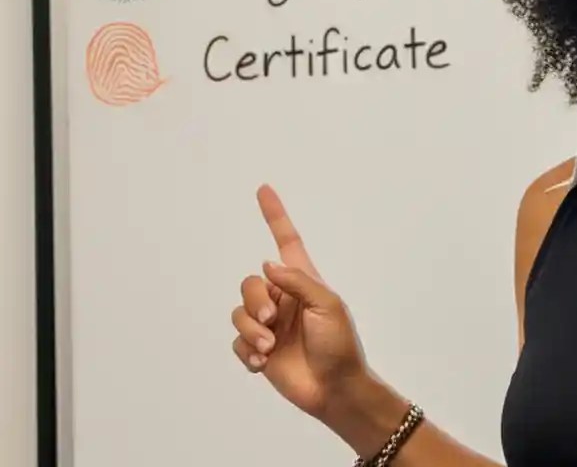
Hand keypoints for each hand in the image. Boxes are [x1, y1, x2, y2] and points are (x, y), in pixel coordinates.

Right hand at [231, 184, 369, 418]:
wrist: (334, 389)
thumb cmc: (339, 345)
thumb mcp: (327, 305)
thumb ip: (298, 281)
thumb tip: (267, 264)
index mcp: (304, 282)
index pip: (286, 241)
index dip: (275, 215)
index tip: (263, 189)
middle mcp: (283, 299)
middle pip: (250, 283)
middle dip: (255, 301)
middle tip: (270, 321)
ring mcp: (269, 325)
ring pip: (238, 312)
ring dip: (250, 330)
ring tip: (269, 347)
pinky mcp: (258, 350)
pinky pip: (236, 340)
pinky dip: (245, 350)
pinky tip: (263, 362)